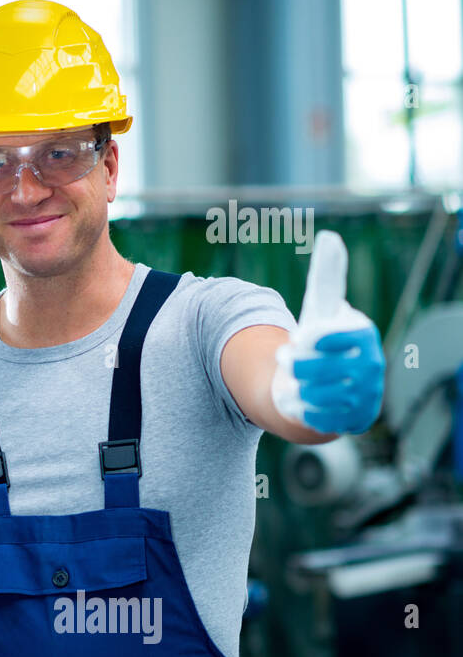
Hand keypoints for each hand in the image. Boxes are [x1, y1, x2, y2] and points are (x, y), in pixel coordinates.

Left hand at [271, 230, 385, 434]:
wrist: (322, 381)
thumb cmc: (320, 340)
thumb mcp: (320, 307)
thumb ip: (326, 275)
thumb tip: (330, 235)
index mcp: (363, 335)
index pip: (330, 336)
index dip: (307, 340)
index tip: (297, 338)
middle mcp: (371, 366)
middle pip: (318, 369)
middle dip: (294, 365)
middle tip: (285, 360)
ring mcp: (364, 396)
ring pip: (315, 394)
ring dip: (295, 386)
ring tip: (295, 380)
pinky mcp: (352, 421)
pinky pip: (315, 418)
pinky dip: (299, 408)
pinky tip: (299, 399)